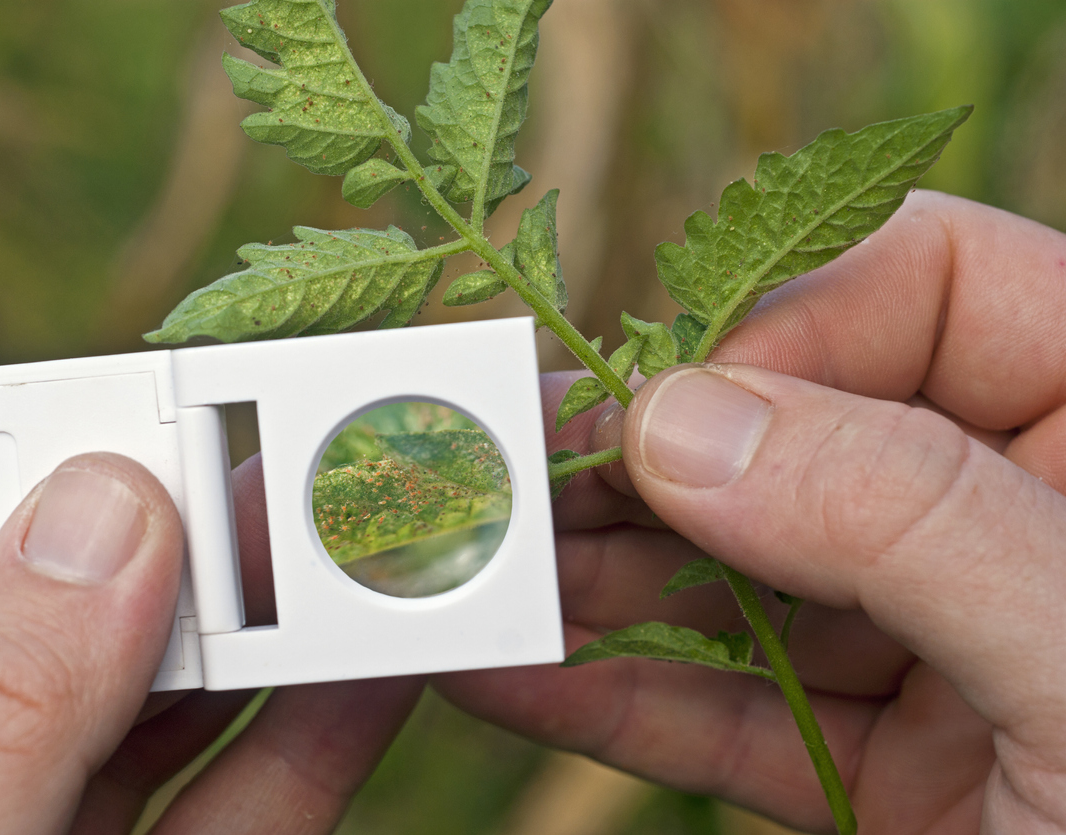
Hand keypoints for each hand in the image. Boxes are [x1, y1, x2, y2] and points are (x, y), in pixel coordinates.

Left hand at [0, 452, 420, 834]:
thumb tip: (106, 514)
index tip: (92, 424)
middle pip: (42, 624)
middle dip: (153, 542)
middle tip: (247, 458)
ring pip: (161, 706)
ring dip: (262, 622)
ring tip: (339, 529)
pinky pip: (247, 797)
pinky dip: (318, 728)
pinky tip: (377, 660)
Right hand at [437, 191, 1065, 832]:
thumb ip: (902, 516)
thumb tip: (681, 421)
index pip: (932, 286)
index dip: (789, 325)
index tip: (668, 412)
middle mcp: (1010, 521)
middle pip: (795, 427)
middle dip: (641, 460)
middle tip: (505, 483)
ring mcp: (942, 646)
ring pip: (741, 570)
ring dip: (600, 579)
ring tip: (478, 582)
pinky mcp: (881, 764)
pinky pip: (730, 707)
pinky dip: (617, 696)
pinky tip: (513, 681)